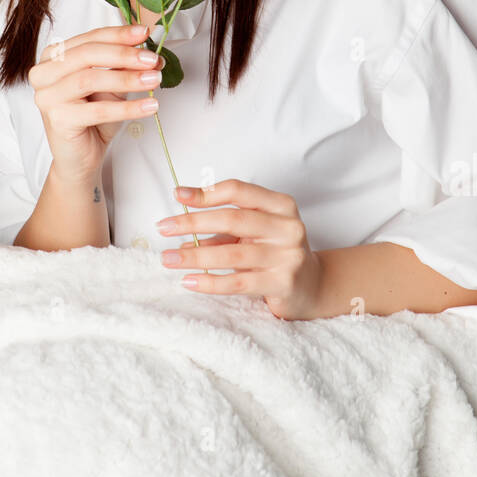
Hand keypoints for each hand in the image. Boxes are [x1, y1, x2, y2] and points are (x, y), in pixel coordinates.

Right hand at [27, 22, 164, 184]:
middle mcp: (43, 74)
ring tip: (154, 80)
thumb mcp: (111, 85)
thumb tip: (150, 54)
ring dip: (127, 78)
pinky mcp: (57, 120)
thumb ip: (122, 66)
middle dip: (124, 54)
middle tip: (152, 59)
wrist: (81, 158)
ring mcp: (47, 97)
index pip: (89, 38)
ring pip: (90, 79)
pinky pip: (97, 110)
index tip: (145, 32)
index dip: (118, 34)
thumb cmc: (93, 118)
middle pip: (87, 54)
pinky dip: (127, 108)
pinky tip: (149, 106)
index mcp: (53, 57)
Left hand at [156, 179, 324, 320]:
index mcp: (281, 205)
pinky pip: (238, 283)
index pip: (239, 191)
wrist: (313, 286)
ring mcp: (287, 256)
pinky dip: (209, 282)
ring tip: (168, 259)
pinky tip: (188, 281)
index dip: (206, 192)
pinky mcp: (282, 283)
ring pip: (231, 253)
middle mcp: (287, 227)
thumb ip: (225, 229)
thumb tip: (182, 233)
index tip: (178, 194)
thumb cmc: (276, 252)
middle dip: (192, 222)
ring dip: (194, 256)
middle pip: (232, 219)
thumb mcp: (255, 233)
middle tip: (163, 227)